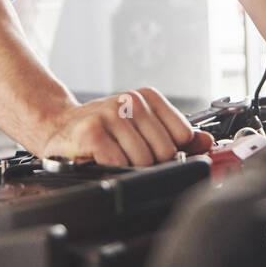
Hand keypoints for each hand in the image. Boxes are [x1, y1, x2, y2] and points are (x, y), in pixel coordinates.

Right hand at [38, 87, 215, 166]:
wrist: (59, 128)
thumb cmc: (103, 130)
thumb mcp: (141, 127)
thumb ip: (176, 135)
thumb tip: (205, 142)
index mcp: (147, 97)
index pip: (182, 134)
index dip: (172, 151)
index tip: (155, 152)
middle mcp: (130, 100)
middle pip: (165, 150)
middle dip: (151, 163)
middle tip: (130, 157)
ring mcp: (111, 114)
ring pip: (143, 160)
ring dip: (129, 168)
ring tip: (115, 158)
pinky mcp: (92, 132)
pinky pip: (119, 163)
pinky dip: (113, 169)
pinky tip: (102, 160)